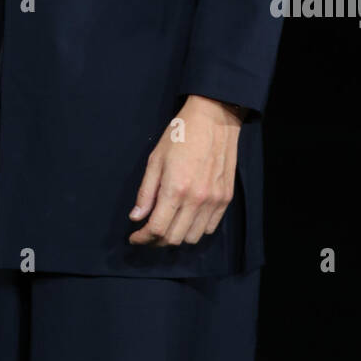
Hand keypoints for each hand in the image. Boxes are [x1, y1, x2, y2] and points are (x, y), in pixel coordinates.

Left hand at [127, 95, 241, 247]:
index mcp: (175, 188)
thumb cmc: (180, 134)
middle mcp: (197, 200)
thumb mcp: (155, 159)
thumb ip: (145, 191)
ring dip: (177, 237)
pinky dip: (196, 229)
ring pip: (193, 238)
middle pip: (174, 238)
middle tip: (147, 233)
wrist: (214, 119)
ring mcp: (214, 201)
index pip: (157, 229)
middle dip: (156, 241)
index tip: (134, 237)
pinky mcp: (226, 198)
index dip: (142, 238)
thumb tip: (136, 217)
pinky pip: (210, 228)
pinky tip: (186, 218)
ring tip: (167, 225)